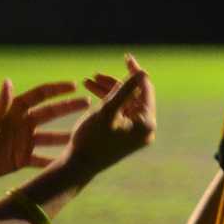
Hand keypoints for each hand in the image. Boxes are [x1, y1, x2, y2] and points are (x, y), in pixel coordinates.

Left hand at [0, 80, 85, 184]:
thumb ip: (1, 103)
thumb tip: (8, 80)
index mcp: (14, 111)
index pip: (40, 96)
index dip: (57, 90)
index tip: (75, 86)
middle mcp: (22, 124)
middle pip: (50, 114)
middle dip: (69, 108)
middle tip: (89, 105)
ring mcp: (23, 142)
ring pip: (51, 137)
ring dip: (67, 136)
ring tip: (84, 136)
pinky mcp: (21, 159)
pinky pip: (42, 159)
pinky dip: (54, 162)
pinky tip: (69, 163)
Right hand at [61, 58, 156, 178]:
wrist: (77, 166)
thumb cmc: (91, 139)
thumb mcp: (107, 111)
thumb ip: (124, 90)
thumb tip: (142, 72)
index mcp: (146, 124)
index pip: (146, 90)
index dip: (135, 72)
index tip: (126, 57)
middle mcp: (145, 129)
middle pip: (134, 96)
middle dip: (114, 83)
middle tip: (95, 74)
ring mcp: (135, 132)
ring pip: (124, 102)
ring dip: (107, 91)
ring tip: (87, 81)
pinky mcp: (124, 134)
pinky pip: (119, 112)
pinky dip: (106, 102)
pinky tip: (92, 92)